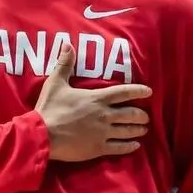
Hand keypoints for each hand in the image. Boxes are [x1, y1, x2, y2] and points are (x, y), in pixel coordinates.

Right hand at [34, 43, 151, 161]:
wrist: (42, 135)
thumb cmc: (49, 108)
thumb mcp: (55, 83)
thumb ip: (64, 64)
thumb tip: (67, 45)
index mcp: (97, 98)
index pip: (124, 92)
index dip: (139, 91)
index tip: (149, 92)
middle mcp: (104, 115)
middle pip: (131, 114)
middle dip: (141, 115)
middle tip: (145, 116)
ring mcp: (103, 133)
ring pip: (128, 131)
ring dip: (138, 130)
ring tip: (144, 129)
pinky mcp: (98, 148)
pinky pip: (120, 147)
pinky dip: (130, 146)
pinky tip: (135, 145)